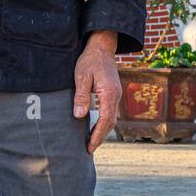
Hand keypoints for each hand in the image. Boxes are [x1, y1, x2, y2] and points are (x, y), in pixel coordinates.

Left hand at [73, 30, 120, 154]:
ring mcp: (116, 95)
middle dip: (100, 137)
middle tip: (89, 149)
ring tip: (91, 142)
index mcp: (109, 93)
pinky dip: (104, 122)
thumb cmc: (90, 60)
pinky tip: (95, 127)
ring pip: (111, 118)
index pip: (105, 120)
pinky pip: (110, 112)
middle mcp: (116, 96)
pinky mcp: (113, 93)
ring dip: (102, 131)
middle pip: (110, 122)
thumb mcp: (81, 76)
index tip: (90, 146)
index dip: (97, 135)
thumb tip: (79, 116)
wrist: (102, 47)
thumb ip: (81, 96)